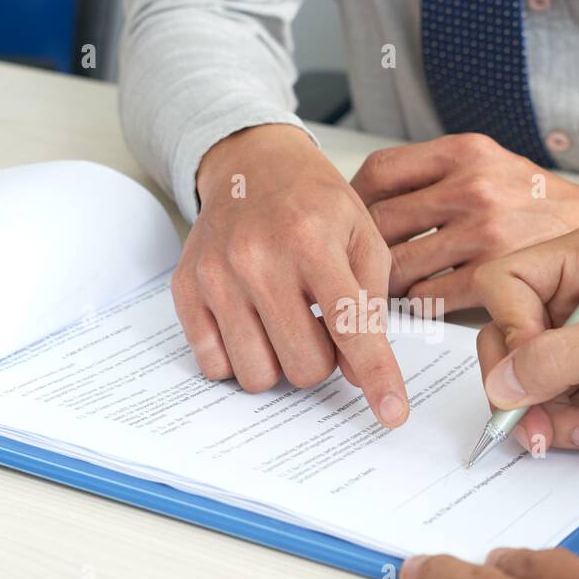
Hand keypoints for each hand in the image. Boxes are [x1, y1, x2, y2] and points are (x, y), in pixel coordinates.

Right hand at [174, 124, 407, 426]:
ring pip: (258, 375)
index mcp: (312, 240)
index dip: (377, 377)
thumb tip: (359, 376)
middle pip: (304, 366)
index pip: (350, 327)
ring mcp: (215, 276)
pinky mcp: (186, 290)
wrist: (250, 164)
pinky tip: (252, 322)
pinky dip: (239, 357)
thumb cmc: (314, 204)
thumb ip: (370, 305)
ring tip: (285, 321)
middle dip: (322, 359)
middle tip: (319, 323)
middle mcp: (258, 259)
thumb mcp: (364, 237)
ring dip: (280, 362)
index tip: (392, 414)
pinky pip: (215, 365)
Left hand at [349, 133, 578, 312]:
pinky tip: (417, 300)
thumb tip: (367, 200)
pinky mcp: (496, 272)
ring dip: (384, 282)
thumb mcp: (486, 162)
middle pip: (382, 220)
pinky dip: (417, 302)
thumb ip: (434, 174)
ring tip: (381, 287)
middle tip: (352, 262)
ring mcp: (484, 231)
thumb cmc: (531, 199)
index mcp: (464, 152)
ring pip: (401, 264)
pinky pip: (432, 294)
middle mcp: (472, 186)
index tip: (346, 217)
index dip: (353, 198)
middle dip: (360, 246)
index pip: (381, 170)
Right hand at [474, 223, 578, 452]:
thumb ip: (561, 357)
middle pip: (504, 345)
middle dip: (525, 393)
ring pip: (525, 390)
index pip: (504, 285)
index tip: (530, 369)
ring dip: (562, 420)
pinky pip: (556, 415)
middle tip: (540, 428)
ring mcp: (578, 347)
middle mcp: (571, 300)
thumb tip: (503, 384)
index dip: (509, 330)